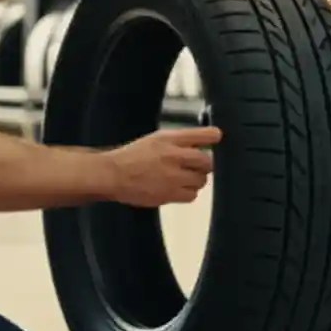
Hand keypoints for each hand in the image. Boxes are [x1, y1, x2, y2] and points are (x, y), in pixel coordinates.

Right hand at [104, 126, 221, 206]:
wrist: (114, 174)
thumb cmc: (134, 156)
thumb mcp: (156, 139)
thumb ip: (180, 141)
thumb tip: (205, 141)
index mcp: (169, 139)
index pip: (202, 135)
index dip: (213, 136)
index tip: (217, 137)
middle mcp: (173, 156)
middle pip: (207, 162)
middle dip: (204, 164)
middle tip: (196, 165)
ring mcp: (172, 177)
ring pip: (201, 180)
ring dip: (196, 179)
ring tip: (183, 177)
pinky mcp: (169, 194)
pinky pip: (192, 195)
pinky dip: (188, 192)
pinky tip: (178, 187)